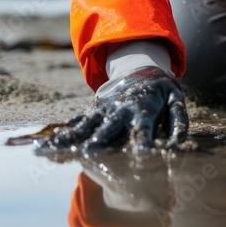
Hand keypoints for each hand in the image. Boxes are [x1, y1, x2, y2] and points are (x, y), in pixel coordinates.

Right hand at [39, 67, 190, 153]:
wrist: (142, 68)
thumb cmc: (162, 91)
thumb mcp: (175, 100)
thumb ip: (178, 121)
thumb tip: (179, 144)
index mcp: (143, 109)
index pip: (143, 130)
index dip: (142, 143)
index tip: (141, 158)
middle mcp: (121, 110)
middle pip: (110, 128)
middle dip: (100, 141)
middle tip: (89, 154)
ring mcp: (105, 109)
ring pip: (88, 125)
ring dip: (73, 138)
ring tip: (55, 151)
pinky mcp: (95, 109)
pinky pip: (78, 122)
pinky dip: (64, 133)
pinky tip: (46, 145)